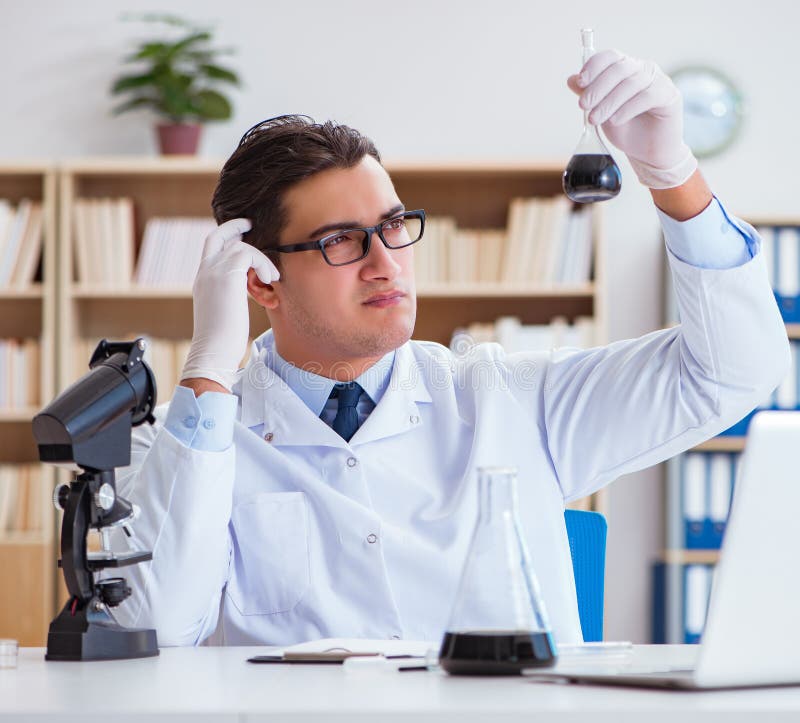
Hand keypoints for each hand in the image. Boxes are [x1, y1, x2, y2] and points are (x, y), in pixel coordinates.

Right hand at [181, 218, 279, 391]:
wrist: (212, 353)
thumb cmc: (222, 341)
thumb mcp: (226, 311)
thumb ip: (232, 295)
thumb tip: (248, 290)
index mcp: (203, 281)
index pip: (211, 249)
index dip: (226, 238)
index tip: (243, 235)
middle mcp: (204, 273)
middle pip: (216, 236)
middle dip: (234, 226)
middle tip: (251, 224)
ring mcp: (212, 273)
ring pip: (239, 246)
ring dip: (261, 258)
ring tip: (272, 277)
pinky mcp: (225, 277)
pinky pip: (248, 254)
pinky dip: (263, 263)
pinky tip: (271, 279)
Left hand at [568, 50, 696, 188]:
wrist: (647, 152)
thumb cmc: (625, 128)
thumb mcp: (601, 111)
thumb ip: (589, 95)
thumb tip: (571, 79)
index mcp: (626, 68)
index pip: (610, 57)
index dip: (594, 66)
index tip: (580, 83)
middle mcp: (643, 70)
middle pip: (619, 68)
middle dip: (598, 87)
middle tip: (583, 105)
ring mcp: (658, 80)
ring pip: (631, 83)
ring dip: (609, 102)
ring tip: (595, 119)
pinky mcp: (669, 95)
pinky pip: (647, 97)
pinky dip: (627, 108)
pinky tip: (615, 120)